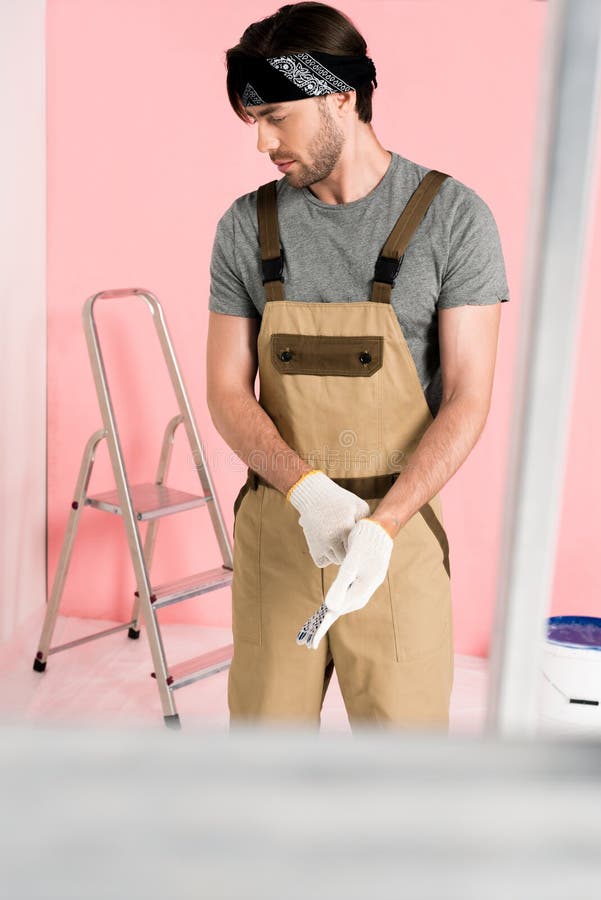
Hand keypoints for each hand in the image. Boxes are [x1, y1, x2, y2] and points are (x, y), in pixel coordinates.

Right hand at [288, 470, 369, 566]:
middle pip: (348, 558)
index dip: (362, 548)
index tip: (364, 545)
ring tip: (340, 541)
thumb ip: (369, 523)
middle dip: (351, 552)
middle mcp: (332, 539)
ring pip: (335, 560)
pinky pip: (322, 562)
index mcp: (346, 529)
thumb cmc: (340, 500)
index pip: (359, 550)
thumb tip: (376, 539)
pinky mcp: (312, 547)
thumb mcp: (359, 506)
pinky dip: (326, 558)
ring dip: (339, 554)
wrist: (313, 496)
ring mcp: (321, 544)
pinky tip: (330, 547)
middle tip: (351, 542)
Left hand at [296, 517, 393, 649]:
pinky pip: (351, 591)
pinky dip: (341, 596)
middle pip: (345, 607)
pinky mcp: (366, 575)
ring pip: (349, 600)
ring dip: (335, 608)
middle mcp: (367, 587)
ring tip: (321, 619)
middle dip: (329, 619)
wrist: (380, 527)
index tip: (314, 636)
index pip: (340, 609)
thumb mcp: (351, 564)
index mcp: (364, 588)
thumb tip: (329, 607)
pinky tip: (336, 598)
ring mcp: (368, 581)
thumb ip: (340, 585)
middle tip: (313, 632)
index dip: (325, 622)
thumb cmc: (365, 543)